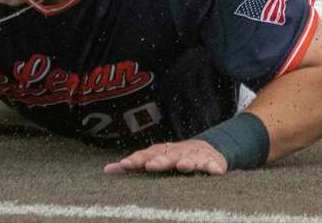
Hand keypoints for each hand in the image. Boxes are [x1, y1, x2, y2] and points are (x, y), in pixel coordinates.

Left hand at [104, 139, 227, 175]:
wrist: (204, 149)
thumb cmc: (172, 158)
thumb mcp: (153, 160)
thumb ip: (133, 165)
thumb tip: (106, 170)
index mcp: (160, 153)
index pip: (146, 155)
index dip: (136, 160)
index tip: (125, 165)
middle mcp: (175, 152)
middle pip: (166, 156)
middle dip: (159, 161)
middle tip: (151, 166)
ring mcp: (193, 155)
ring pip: (190, 159)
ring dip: (187, 162)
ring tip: (184, 166)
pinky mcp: (211, 161)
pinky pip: (213, 164)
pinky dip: (214, 167)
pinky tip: (215, 171)